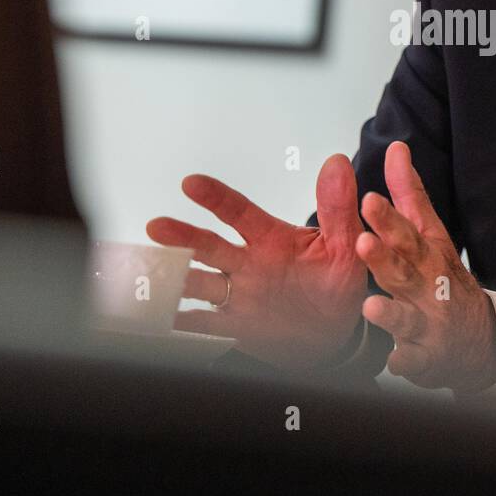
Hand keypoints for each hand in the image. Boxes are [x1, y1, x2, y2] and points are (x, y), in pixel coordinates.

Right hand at [146, 153, 367, 370]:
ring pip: (199, 282)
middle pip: (209, 246)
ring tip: (150, 275)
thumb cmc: (337, 283)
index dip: (216, 198)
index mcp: (271, 240)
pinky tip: (160, 318)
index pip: (239, 213)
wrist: (337, 331)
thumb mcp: (345, 245)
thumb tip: (337, 164)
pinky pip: (203, 324)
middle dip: (182, 237)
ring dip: (175, 278)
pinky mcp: (236, 326)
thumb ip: (338, 209)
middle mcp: (248, 264)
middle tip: (158, 227)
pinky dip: (180, 322)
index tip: (191, 183)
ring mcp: (239, 295)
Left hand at [356, 141, 495, 391]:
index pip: (409, 231)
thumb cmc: (445, 281)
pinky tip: (394, 361)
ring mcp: (430, 324)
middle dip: (386, 256)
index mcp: (429, 255)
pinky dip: (405, 362)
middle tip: (363, 242)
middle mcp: (430, 287)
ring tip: (372, 306)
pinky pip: (413, 362)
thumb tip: (397, 149)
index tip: (368, 200)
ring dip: (392, 313)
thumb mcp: (432, 236)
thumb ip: (410, 194)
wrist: (481, 340)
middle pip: (406, 269)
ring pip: (409, 318)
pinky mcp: (427, 359)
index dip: (390, 216)